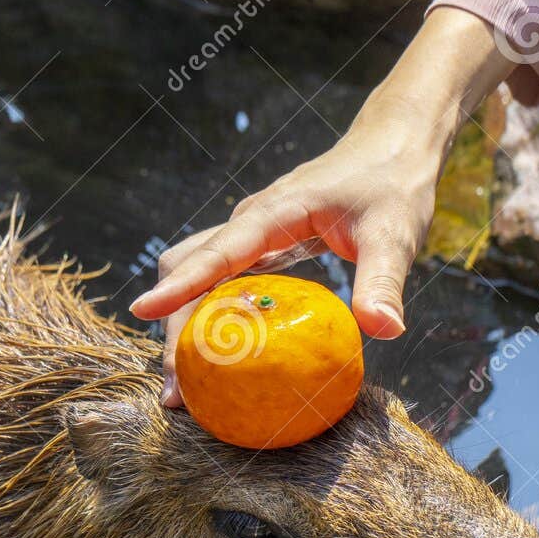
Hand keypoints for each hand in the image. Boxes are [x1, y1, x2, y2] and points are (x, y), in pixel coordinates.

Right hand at [131, 7, 511, 406]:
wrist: (391, 147)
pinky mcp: (259, 248)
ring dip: (183, 324)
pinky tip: (218, 359)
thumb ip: (384, 281)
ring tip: (185, 386)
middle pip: (188, 268)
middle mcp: (250, 222)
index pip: (217, 252)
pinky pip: (218, 283)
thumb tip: (384, 330)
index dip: (181, 283)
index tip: (142, 310)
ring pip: (195, 275)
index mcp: (273, 213)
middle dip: (172, 325)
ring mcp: (250, 234)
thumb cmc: (393, 184)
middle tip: (174, 389)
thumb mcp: (395, 233)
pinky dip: (208, 318)